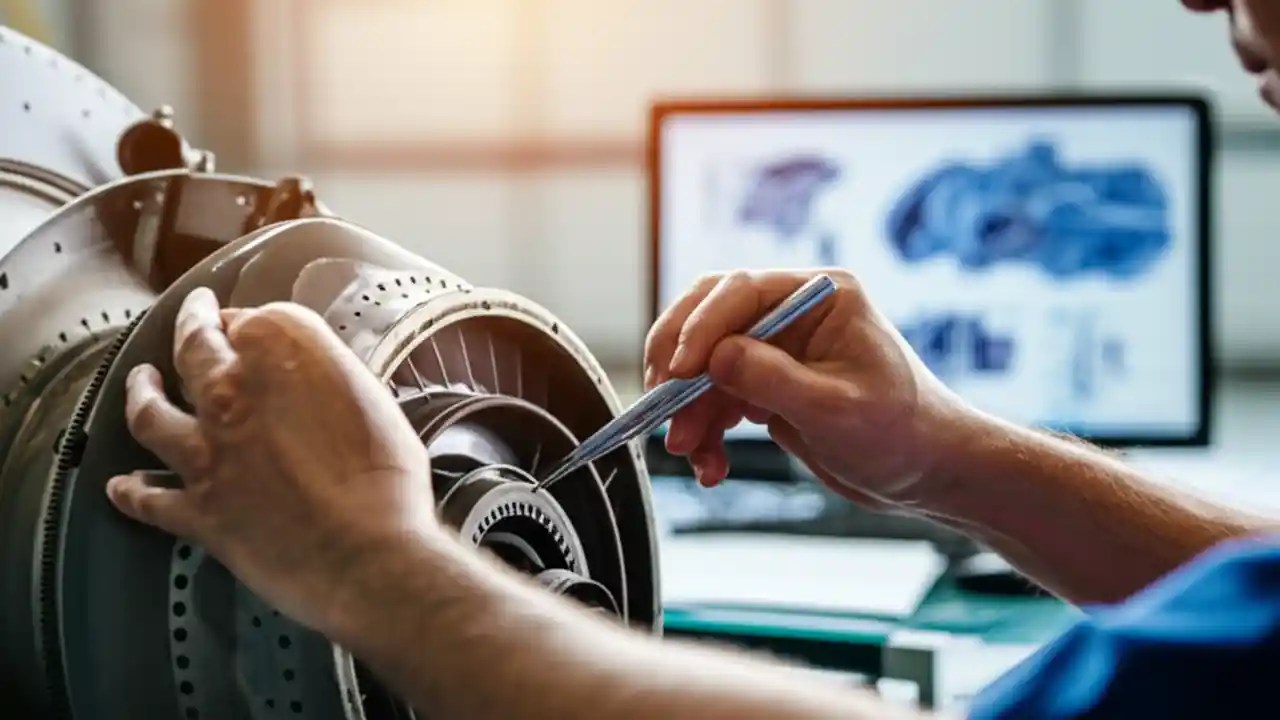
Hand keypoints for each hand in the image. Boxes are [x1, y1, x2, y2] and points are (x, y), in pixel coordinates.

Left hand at [106, 288, 433, 631]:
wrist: (368, 554)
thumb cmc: (389, 479)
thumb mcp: (374, 400)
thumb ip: (331, 377)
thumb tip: (315, 378)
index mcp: (283, 349)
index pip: (254, 318)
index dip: (251, 321)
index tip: (250, 324)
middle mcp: (232, 388)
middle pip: (195, 345)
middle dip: (191, 324)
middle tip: (193, 316)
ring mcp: (206, 449)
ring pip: (151, 412)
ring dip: (140, 393)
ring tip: (140, 383)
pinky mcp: (197, 507)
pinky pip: (149, 499)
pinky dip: (132, 493)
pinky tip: (121, 488)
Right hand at [645, 270, 980, 507]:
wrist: (926, 473)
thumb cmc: (901, 433)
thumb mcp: (835, 409)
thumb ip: (772, 380)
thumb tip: (712, 359)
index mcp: (820, 296)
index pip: (740, 291)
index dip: (701, 328)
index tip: (679, 372)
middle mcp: (793, 313)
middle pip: (710, 319)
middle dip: (680, 365)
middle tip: (661, 405)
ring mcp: (777, 350)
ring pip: (706, 366)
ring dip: (690, 410)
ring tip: (690, 453)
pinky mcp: (767, 387)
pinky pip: (717, 400)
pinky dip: (706, 433)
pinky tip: (711, 466)